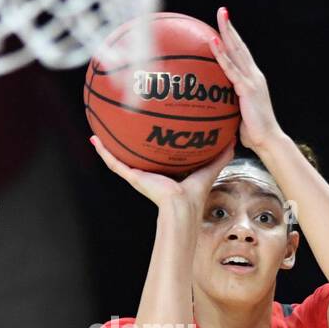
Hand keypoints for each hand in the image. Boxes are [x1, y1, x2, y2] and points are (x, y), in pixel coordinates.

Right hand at [90, 136, 233, 216]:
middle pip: (136, 153)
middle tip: (122, 120)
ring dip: (109, 144)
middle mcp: (149, 172)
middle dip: (129, 139)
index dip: (154, 141)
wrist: (181, 207)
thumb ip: (221, 154)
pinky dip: (103, 152)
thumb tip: (234, 137)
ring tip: (98, 129)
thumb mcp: (209, 168)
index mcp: (165, 171)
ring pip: (120, 157)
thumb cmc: (194, 194)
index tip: (150, 126)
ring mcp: (138, 175)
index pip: (158, 154)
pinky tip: (94, 140)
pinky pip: (114, 162)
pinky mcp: (132, 177)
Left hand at [209, 6, 284, 151]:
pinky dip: (221, 55)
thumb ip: (228, 106)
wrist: (267, 141)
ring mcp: (252, 80)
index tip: (224, 26)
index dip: (233, 39)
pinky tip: (212, 43)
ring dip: (227, 32)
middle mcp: (254, 75)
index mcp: (252, 80)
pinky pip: (231, 69)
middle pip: (240, 46)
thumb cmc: (252, 133)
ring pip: (237, 51)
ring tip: (220, 16)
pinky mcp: (247, 88)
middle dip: (230, 28)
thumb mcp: (237, 115)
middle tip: (222, 11)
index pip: (241, 55)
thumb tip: (212, 109)